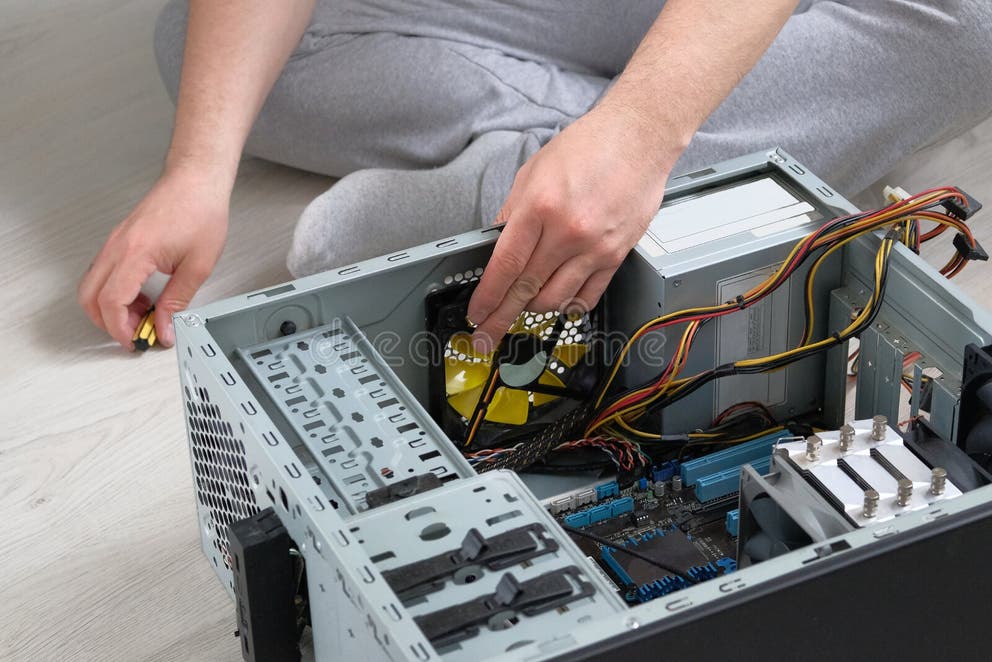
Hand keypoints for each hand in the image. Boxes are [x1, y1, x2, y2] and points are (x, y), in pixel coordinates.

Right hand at [78, 166, 228, 348]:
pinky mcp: (120, 240)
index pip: (111, 302)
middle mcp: (118, 247)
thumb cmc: (200, 211)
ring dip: (112, 307)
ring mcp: (115, 242)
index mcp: (135, 253)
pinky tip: (142, 297)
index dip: (120, 328)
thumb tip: (166, 327)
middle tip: (136, 333)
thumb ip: (178, 300)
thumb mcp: (198, 265)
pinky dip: (116, 291)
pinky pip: (105, 273)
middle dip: (108, 322)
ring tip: (145, 315)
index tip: (135, 341)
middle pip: (90, 296)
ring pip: (93, 285)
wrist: (196, 180)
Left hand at [467, 105, 673, 351]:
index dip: (487, 296)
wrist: (639, 137)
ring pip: (555, 298)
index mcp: (539, 208)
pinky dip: (568, 305)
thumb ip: (512, 213)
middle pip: (526, 289)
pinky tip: (557, 305)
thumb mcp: (533, 172)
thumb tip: (497, 246)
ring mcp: (594, 247)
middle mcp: (567, 232)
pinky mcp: (616, 255)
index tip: (477, 313)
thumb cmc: (589, 146)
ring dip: (533, 309)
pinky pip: (588, 295)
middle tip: (486, 337)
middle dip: (501, 317)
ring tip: (521, 310)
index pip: (505, 266)